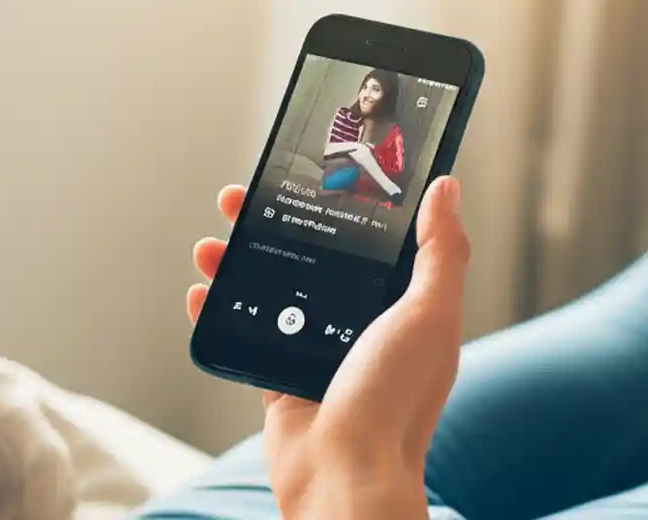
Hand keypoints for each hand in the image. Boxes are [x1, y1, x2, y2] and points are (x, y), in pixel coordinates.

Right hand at [187, 177, 468, 518]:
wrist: (344, 475)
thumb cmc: (394, 401)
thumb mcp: (430, 315)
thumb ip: (441, 252)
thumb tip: (446, 188)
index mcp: (400, 305)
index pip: (365, 238)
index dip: (335, 202)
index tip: (307, 173)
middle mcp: (357, 323)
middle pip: (308, 256)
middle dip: (270, 225)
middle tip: (238, 200)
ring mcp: (315, 348)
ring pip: (270, 288)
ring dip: (235, 262)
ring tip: (209, 246)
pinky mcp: (279, 376)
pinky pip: (245, 330)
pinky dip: (219, 310)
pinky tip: (202, 292)